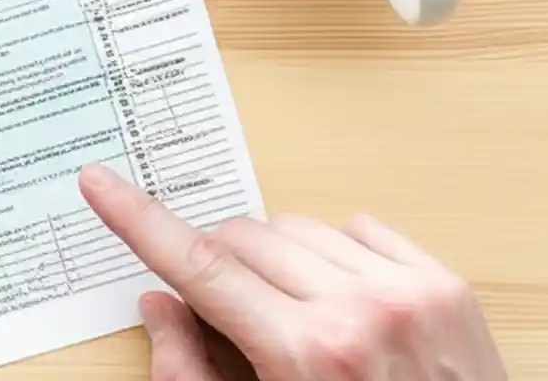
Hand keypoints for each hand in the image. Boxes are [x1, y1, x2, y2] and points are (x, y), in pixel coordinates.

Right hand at [79, 165, 506, 380]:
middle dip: (217, 264)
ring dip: (275, 258)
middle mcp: (359, 311)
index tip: (101, 185)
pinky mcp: (445, 286)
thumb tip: (158, 305)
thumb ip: (190, 373)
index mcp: (304, 354)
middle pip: (243, 239)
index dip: (138, 220)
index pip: (198, 265)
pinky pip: (362, 227)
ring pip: (298, 227)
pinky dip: (335, 251)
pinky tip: (336, 294)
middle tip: (224, 309)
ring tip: (289, 311)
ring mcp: (408, 293)